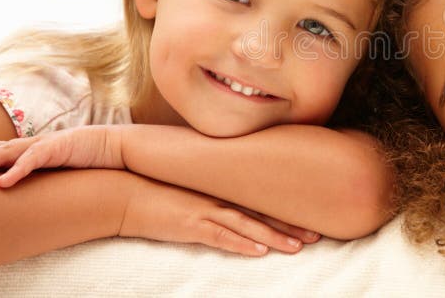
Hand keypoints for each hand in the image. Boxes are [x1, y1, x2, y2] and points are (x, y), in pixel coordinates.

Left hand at [0, 126, 124, 187]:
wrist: (115, 146)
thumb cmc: (87, 158)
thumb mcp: (57, 167)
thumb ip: (40, 172)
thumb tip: (25, 187)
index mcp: (30, 150)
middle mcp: (32, 145)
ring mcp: (43, 144)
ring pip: (6, 153)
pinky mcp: (57, 147)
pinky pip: (32, 159)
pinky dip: (16, 170)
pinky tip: (3, 182)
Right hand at [121, 174, 321, 255]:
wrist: (127, 193)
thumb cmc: (158, 194)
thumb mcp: (191, 195)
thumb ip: (212, 199)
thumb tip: (230, 208)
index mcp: (222, 192)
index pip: (262, 204)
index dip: (287, 213)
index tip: (311, 219)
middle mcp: (220, 199)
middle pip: (263, 214)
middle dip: (291, 227)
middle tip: (318, 235)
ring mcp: (207, 211)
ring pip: (249, 225)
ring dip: (275, 237)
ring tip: (299, 247)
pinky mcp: (192, 224)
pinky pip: (221, 236)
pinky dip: (241, 244)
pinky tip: (259, 251)